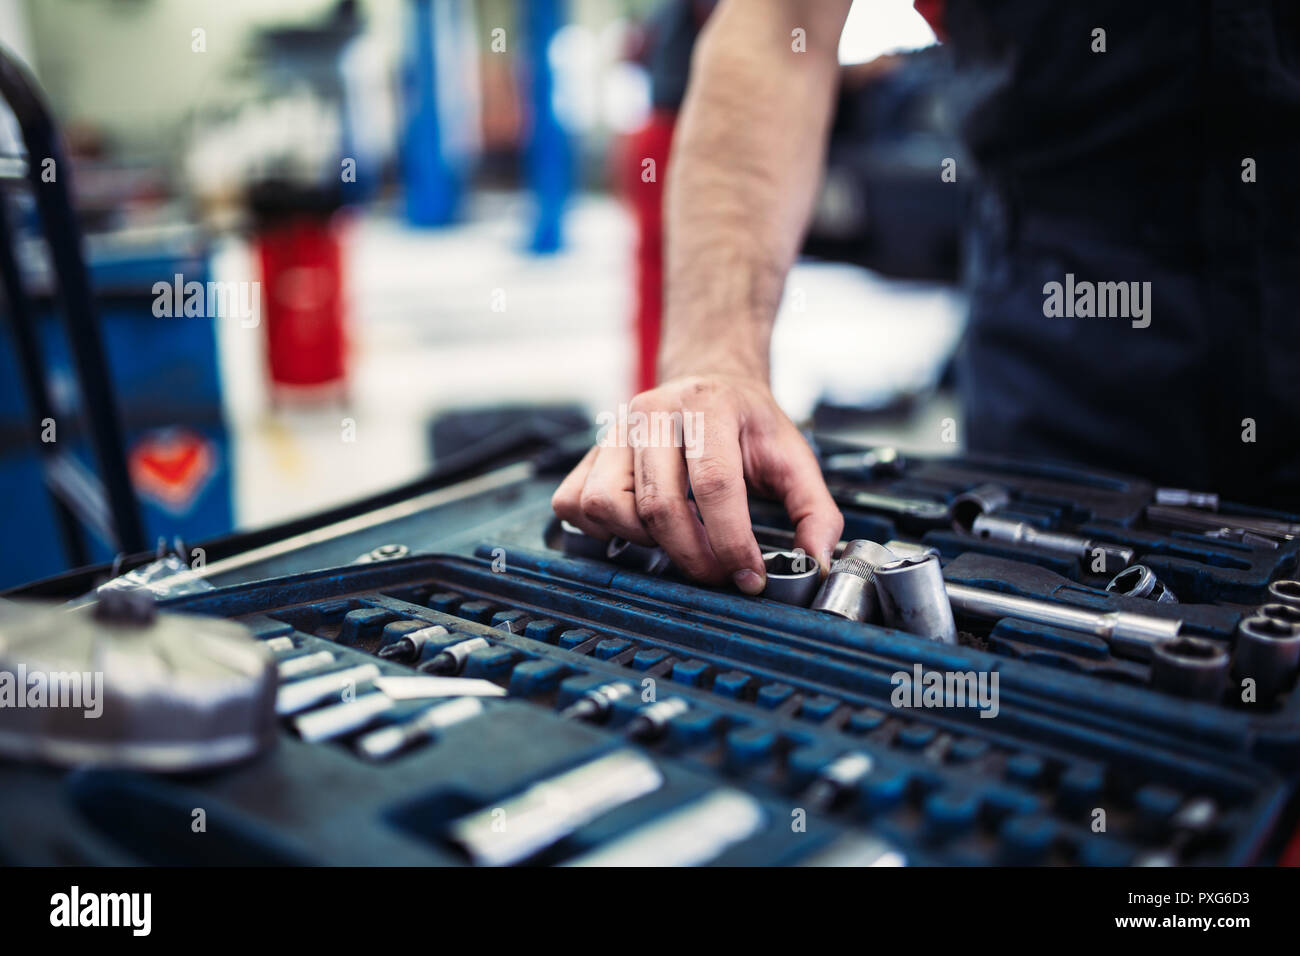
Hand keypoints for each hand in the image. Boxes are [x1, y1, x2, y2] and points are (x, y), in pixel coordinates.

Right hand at [552, 374, 842, 592]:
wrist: (708, 382)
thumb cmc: (746, 424)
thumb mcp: (794, 456)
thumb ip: (815, 510)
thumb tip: (815, 560)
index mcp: (708, 405)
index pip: (714, 484)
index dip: (731, 542)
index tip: (749, 576)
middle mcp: (652, 411)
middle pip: (659, 504)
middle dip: (693, 556)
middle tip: (719, 573)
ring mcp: (613, 430)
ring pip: (608, 506)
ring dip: (644, 540)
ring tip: (678, 540)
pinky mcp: (588, 452)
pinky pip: (575, 504)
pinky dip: (602, 529)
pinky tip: (640, 527)